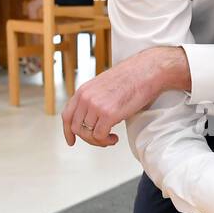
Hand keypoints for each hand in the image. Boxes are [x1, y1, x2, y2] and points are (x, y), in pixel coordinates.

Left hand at [61, 47, 185, 147]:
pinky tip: (115, 138)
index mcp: (83, 90)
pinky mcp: (108, 114)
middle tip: (101, 140)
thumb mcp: (104, 86)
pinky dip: (107, 141)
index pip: (67, 115)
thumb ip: (94, 99)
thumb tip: (93, 119)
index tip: (71, 141)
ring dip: (100, 141)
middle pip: (76, 128)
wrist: (146, 71)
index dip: (67, 131)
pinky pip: (100, 136)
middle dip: (88, 139)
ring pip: (88, 134)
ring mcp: (96, 105)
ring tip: (111, 138)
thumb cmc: (131, 78)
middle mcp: (86, 98)